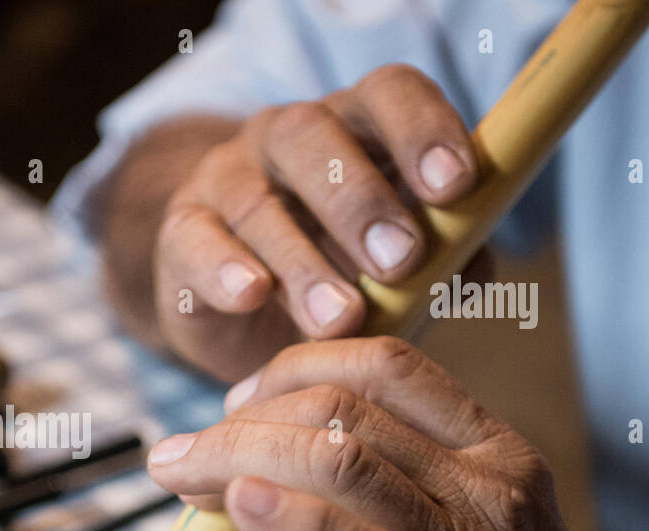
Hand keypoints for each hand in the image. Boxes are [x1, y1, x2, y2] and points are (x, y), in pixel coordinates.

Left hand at [146, 337, 648, 530]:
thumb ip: (390, 490)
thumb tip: (272, 465)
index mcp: (489, 452)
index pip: (384, 365)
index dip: (292, 369)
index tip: (236, 402)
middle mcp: (481, 485)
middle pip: (339, 408)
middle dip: (240, 421)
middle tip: (184, 453)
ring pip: (336, 461)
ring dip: (235, 457)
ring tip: (180, 476)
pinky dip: (285, 519)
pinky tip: (236, 508)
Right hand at [149, 64, 478, 381]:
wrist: (238, 312)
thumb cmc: (336, 278)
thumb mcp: (393, 272)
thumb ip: (439, 264)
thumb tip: (468, 270)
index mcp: (355, 128)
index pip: (388, 94)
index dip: (423, 129)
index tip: (455, 187)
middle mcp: (286, 138)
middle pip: (315, 136)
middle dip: (361, 199)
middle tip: (400, 260)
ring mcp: (225, 179)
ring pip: (256, 200)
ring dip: (303, 260)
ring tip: (340, 318)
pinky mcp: (180, 232)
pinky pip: (195, 241)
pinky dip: (224, 268)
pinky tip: (252, 295)